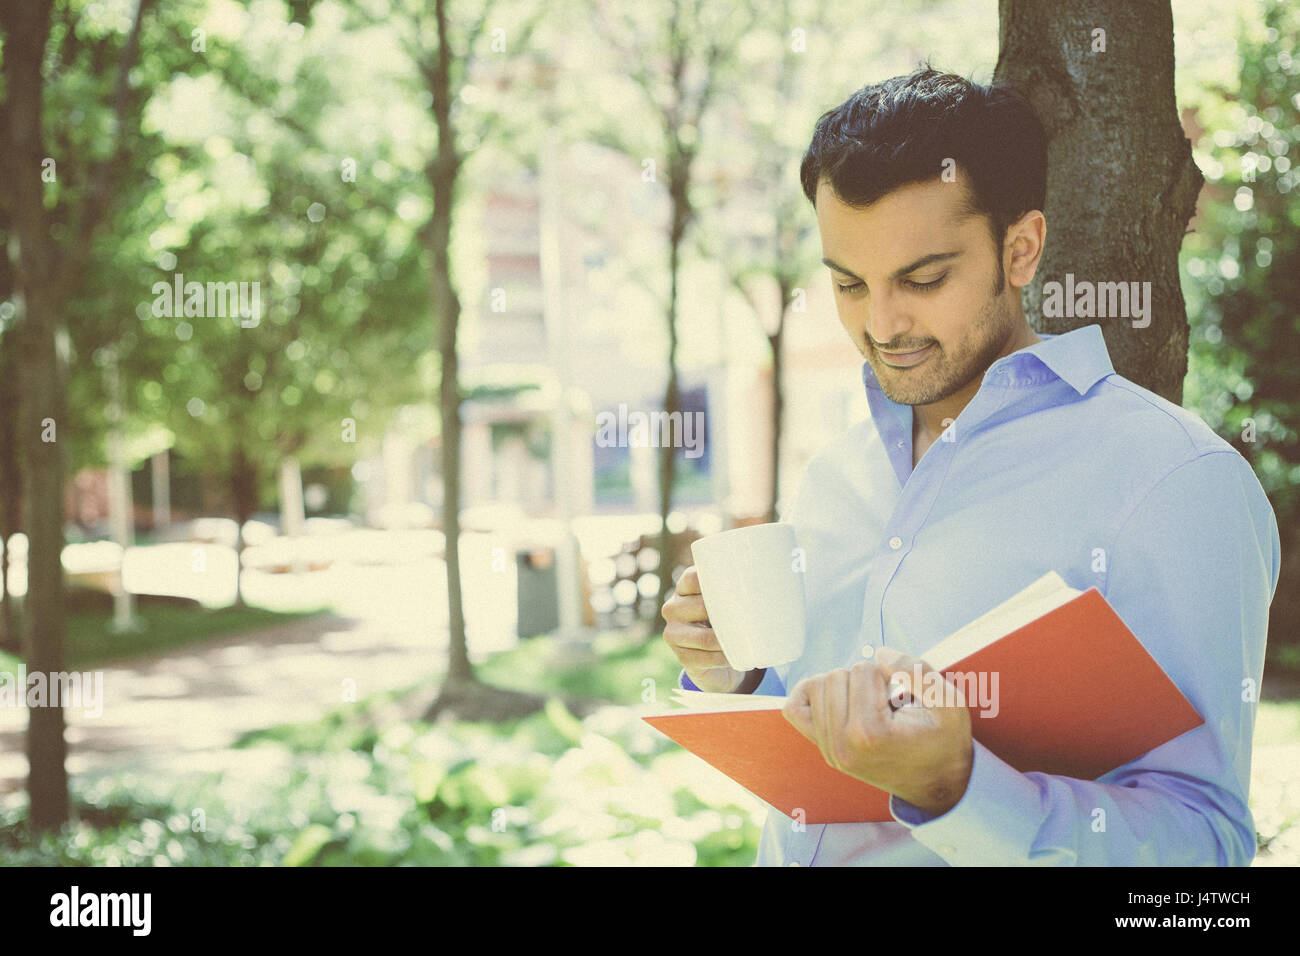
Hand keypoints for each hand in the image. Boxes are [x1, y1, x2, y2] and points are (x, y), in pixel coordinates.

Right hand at [661, 566, 759, 692]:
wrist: (718, 661)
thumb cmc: (725, 622)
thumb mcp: (725, 602)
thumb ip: (733, 588)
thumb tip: (764, 580)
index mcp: (683, 588)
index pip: (694, 578)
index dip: (716, 581)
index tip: (740, 586)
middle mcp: (673, 608)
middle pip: (702, 606)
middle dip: (729, 614)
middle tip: (751, 617)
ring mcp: (673, 634)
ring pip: (706, 637)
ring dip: (730, 641)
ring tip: (747, 639)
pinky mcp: (682, 658)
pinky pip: (708, 658)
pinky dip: (726, 658)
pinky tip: (737, 655)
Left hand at [782, 647, 972, 815]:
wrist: (939, 784)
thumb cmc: (944, 742)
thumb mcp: (948, 702)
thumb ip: (915, 671)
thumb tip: (879, 653)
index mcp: (870, 733)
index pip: (863, 670)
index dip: (888, 673)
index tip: (903, 695)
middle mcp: (841, 744)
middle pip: (836, 675)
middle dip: (865, 679)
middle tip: (887, 701)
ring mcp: (829, 749)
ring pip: (817, 685)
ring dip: (845, 686)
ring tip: (870, 705)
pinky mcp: (823, 749)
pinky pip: (795, 709)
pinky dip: (810, 694)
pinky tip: (837, 696)